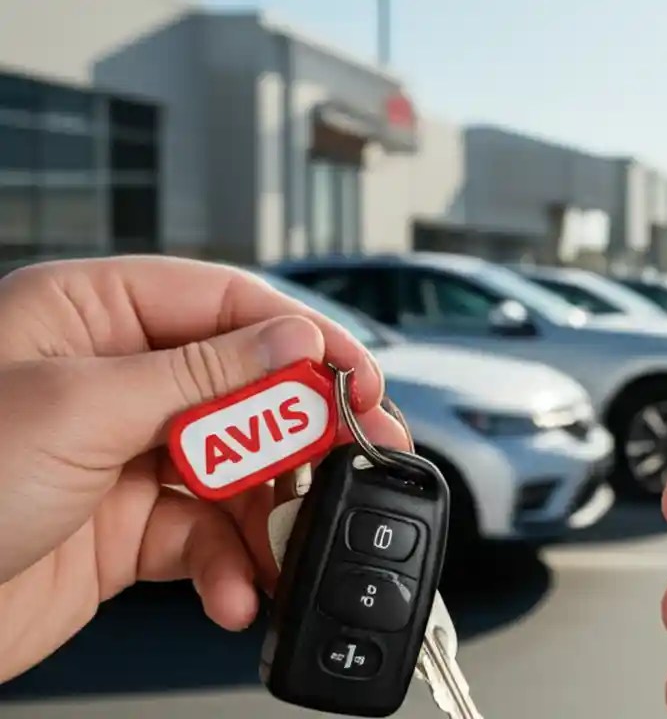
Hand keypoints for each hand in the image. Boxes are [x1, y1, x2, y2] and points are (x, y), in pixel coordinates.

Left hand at [0, 257, 410, 681]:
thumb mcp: (80, 409)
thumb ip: (202, 375)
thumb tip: (293, 339)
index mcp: (90, 314)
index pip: (226, 303)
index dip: (302, 338)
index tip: (355, 378)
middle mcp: (113, 377)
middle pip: (244, 387)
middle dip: (302, 433)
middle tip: (357, 459)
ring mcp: (123, 454)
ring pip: (235, 468)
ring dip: (269, 515)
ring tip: (287, 547)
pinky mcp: (125, 527)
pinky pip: (205, 537)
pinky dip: (230, 567)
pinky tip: (237, 590)